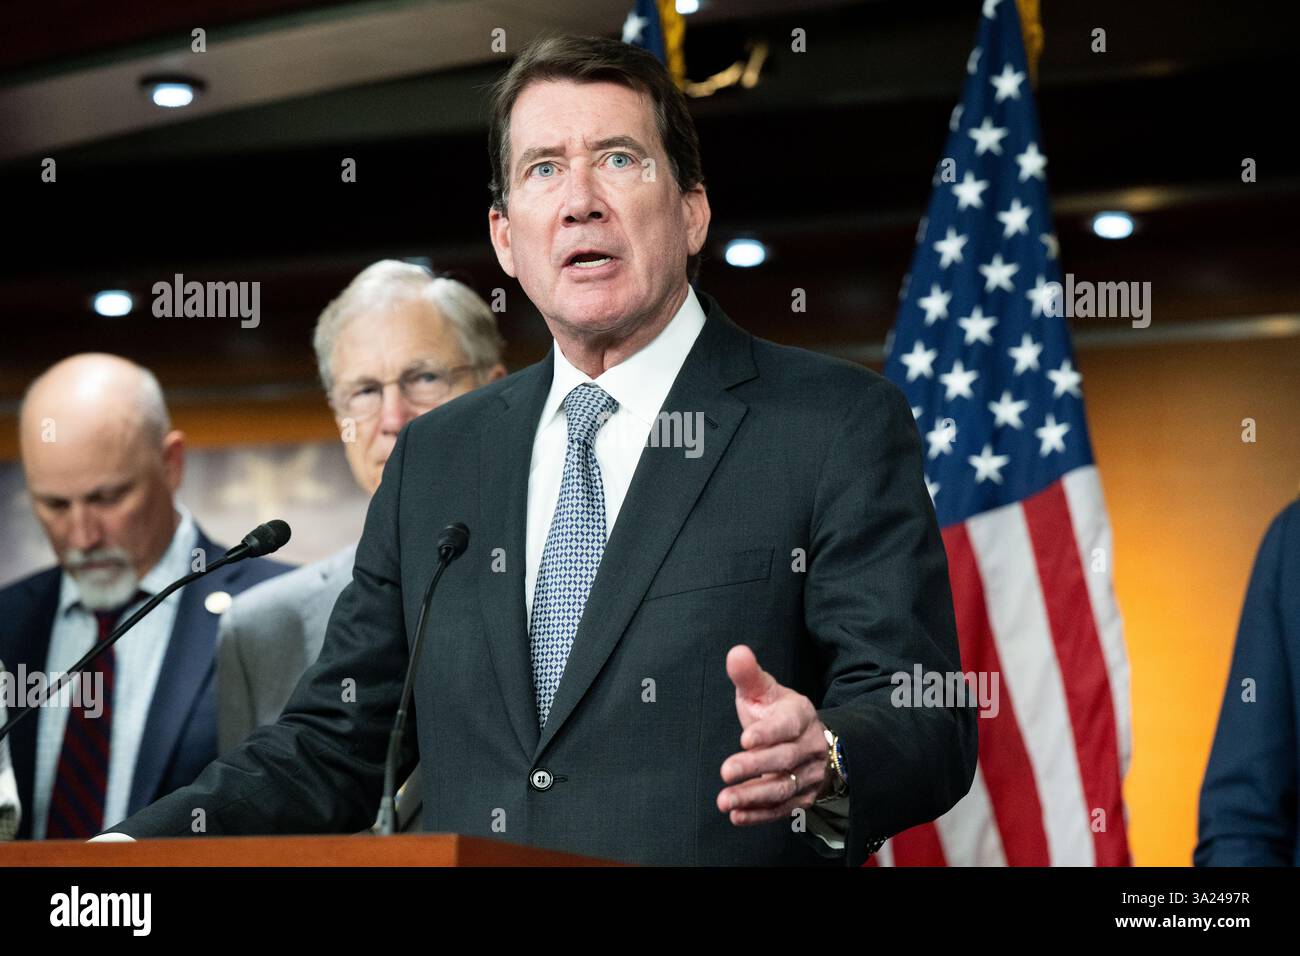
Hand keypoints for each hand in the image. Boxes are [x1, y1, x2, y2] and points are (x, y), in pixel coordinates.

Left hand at [717, 644, 830, 824]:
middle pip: (784, 759)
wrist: (807, 740)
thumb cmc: (776, 712)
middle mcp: (810, 746)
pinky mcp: (802, 797)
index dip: (767, 733)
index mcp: (801, 714)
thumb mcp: (764, 690)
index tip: (744, 739)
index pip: (787, 725)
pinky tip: (736, 815)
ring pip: (783, 788)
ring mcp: (808, 774)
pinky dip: (759, 814)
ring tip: (725, 800)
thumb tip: (736, 652)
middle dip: (754, 766)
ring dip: (753, 796)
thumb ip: (748, 675)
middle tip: (725, 771)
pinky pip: (782, 809)